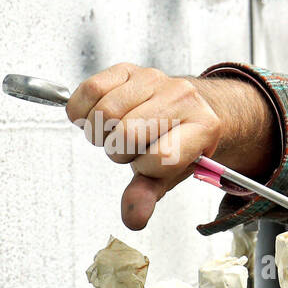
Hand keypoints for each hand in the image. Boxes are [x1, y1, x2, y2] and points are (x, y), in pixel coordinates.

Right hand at [66, 63, 277, 229]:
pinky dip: (83, 112)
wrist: (182, 109)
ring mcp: (155, 79)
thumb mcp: (168, 174)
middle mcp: (183, 97)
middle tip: (130, 149)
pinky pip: (90, 90)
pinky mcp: (128, 68)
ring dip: (100, 133)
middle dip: (120, 151)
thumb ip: (148, 195)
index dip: (146, 168)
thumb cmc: (175, 144)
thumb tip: (132, 219)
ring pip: (105, 113)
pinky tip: (97, 119)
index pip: (162, 157)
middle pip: (127, 134)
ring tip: (115, 134)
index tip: (149, 164)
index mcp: (204, 127)